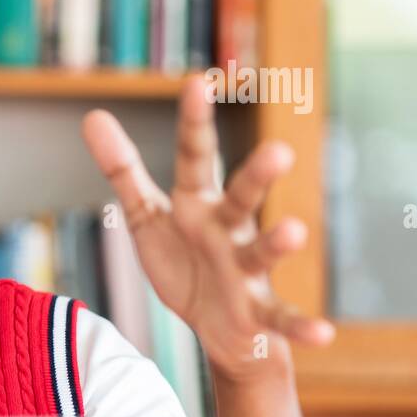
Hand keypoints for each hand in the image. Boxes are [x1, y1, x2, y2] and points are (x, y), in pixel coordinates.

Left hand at [81, 75, 334, 380]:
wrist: (215, 326)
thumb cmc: (184, 260)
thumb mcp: (147, 215)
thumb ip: (123, 168)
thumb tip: (92, 114)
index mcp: (198, 203)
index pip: (196, 157)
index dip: (195, 122)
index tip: (197, 82)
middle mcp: (228, 229)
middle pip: (242, 198)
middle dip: (258, 177)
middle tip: (278, 152)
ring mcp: (245, 270)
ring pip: (263, 252)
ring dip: (278, 243)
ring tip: (293, 231)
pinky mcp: (257, 313)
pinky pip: (281, 319)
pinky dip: (302, 327)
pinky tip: (324, 334)